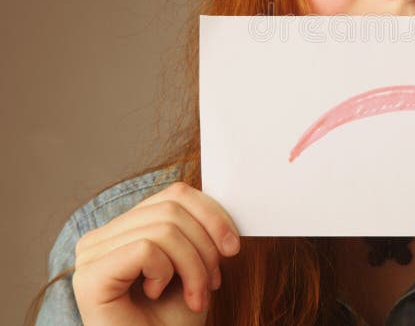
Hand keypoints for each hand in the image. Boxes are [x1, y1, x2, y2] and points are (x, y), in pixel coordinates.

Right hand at [72, 181, 240, 325]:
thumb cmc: (174, 318)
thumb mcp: (194, 261)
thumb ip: (197, 226)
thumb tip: (221, 198)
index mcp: (125, 228)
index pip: (175, 194)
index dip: (212, 214)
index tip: (233, 247)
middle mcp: (101, 237)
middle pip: (171, 209)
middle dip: (205, 247)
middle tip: (213, 282)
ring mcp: (91, 255)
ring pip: (163, 229)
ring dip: (193, 266)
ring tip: (196, 296)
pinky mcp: (90, 276)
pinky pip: (145, 249)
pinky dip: (165, 272)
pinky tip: (156, 294)